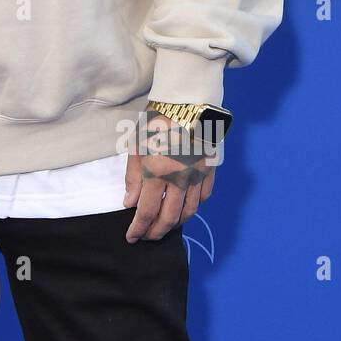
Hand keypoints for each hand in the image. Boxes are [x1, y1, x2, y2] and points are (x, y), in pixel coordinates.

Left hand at [123, 112, 218, 243]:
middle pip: (169, 218)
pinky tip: (184, 209)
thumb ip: (133, 177)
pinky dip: (193, 207)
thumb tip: (130, 203)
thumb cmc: (156, 121)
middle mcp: (179, 180)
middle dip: (156, 232)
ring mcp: (198, 176)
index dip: (139, 229)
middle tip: (147, 237)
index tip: (131, 238)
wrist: (187, 103)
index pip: (147, 212)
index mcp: (157, 173)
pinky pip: (203, 197)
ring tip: (163, 227)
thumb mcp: (136, 146)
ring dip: (175, 224)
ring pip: (189, 212)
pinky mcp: (210, 170)